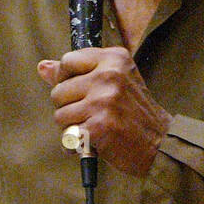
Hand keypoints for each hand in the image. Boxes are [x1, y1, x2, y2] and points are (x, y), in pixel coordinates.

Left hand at [37, 47, 171, 177]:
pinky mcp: (99, 125)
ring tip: (94, 127)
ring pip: (60, 114)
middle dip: (69, 107)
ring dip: (72, 127)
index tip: (80, 91)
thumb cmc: (134, 112)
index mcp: (114, 58)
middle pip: (58, 90)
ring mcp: (103, 100)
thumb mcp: (113, 81)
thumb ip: (77, 73)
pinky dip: (76, 144)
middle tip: (92, 114)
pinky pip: (68, 135)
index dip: (66, 79)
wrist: (161, 143)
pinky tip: (93, 142)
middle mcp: (109, 75)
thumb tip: (42, 67)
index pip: (67, 61)